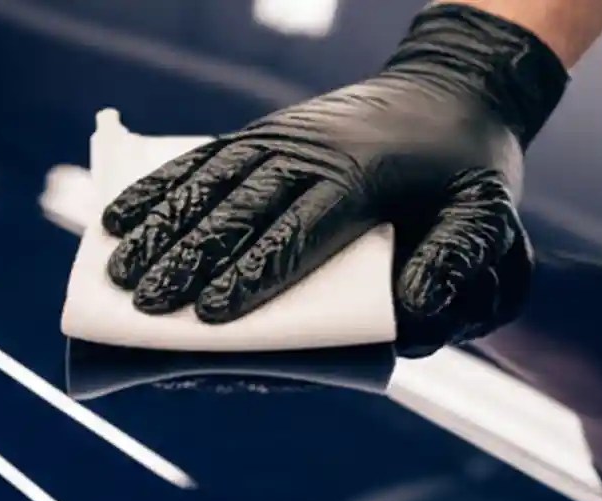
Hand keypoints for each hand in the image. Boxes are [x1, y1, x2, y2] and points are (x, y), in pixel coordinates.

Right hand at [101, 4, 566, 356]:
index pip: (298, 232)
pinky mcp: (265, 134)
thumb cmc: (467, 167)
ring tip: (115, 268)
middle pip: (241, 211)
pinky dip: (161, 187)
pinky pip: (204, 159)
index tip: (212, 314)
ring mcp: (282, 138)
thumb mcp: (486, 212)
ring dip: (161, 227)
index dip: (255, 274)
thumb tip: (415, 311)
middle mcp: (311, 152)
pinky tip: (119, 213)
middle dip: (191, 259)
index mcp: (362, 177)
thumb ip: (454, 261)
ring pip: (210, 183)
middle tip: (146, 303)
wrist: (455, 86)